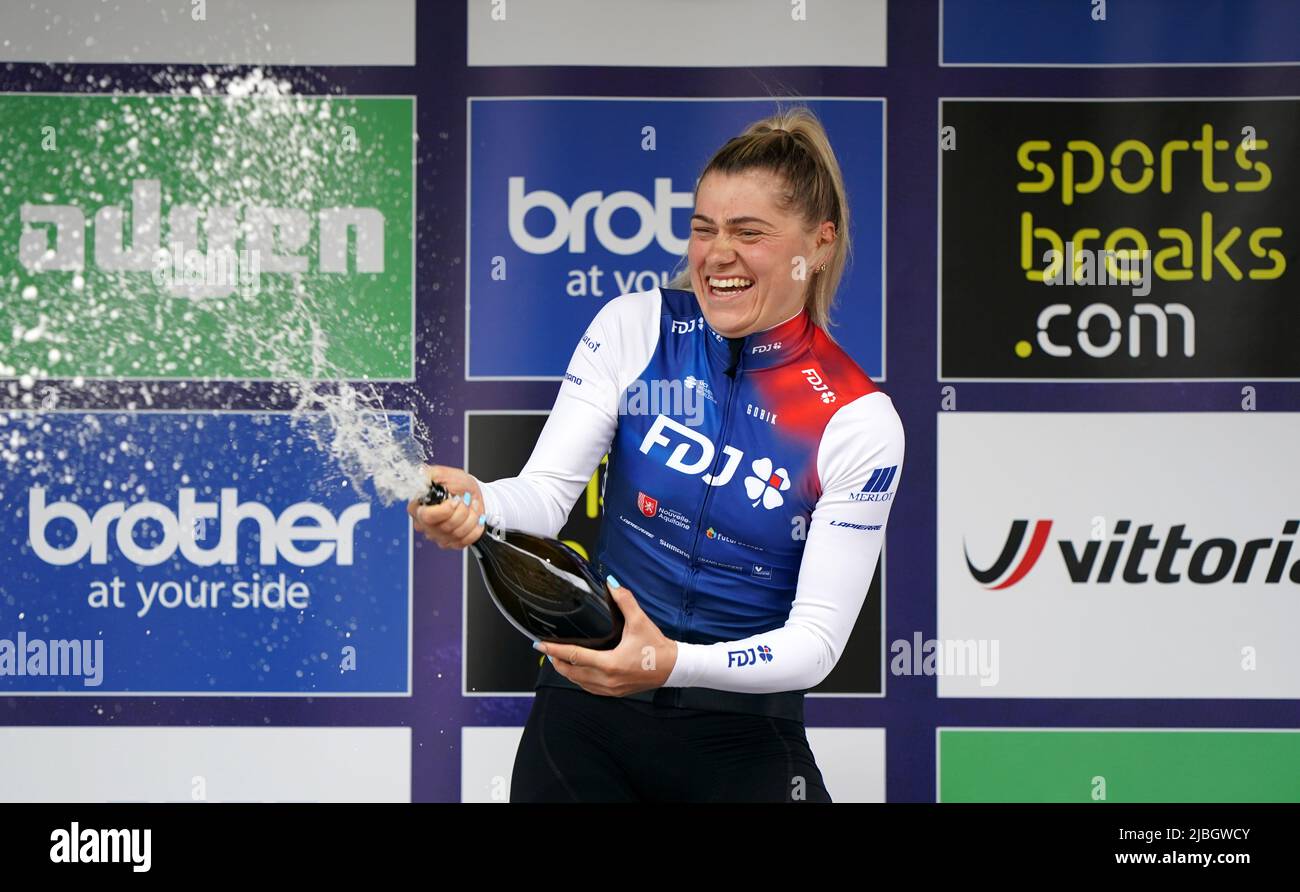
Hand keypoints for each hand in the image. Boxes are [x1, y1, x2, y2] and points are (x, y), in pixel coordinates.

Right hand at [406, 464, 485, 549]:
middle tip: (465, 499)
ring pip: (458, 534)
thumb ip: (429, 474)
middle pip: (445, 527)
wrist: (471, 493)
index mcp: (417, 508)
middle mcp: (424, 524)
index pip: (427, 517)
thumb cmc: (456, 483)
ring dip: (471, 517)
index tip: (455, 499)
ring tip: (471, 506)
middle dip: (462, 511)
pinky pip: (467, 540)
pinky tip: (474, 517)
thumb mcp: (443, 473)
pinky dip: (476, 527)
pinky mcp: (451, 543)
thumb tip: (420, 475)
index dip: (445, 510)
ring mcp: (437, 536)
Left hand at [538, 576, 677, 696]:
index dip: (554, 650)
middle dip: (556, 662)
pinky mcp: (615, 692)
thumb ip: (624, 601)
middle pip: (571, 673)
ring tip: (559, 659)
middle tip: (547, 650)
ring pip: (578, 683)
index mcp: (610, 663)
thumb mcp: (640, 621)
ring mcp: (610, 689)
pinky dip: (579, 679)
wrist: (673, 668)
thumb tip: (611, 584)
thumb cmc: (657, 647)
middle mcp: (607, 680)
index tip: (539, 645)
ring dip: (566, 672)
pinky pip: (589, 688)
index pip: (574, 656)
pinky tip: (577, 670)